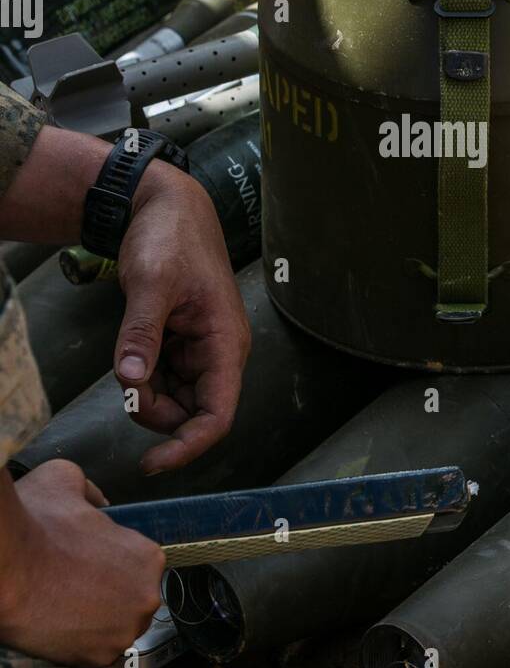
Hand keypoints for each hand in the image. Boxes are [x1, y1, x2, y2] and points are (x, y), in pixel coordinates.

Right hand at [0, 463, 163, 667]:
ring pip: (115, 629)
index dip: (111, 566)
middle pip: (132, 601)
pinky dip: (78, 645)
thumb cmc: (38, 522)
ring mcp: (125, 631)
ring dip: (96, 622)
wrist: (8, 566)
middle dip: (109, 596)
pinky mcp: (100, 659)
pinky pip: (95, 654)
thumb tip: (98, 502)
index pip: (138, 568)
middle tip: (73, 588)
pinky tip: (59, 626)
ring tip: (64, 608)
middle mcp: (148, 597)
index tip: (86, 566)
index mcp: (149, 557)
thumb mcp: (67, 479)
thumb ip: (90, 490)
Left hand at [114, 161, 251, 474]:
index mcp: (226, 343)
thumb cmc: (170, 237)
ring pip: (176, 399)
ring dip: (148, 394)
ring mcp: (202, 348)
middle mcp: (220, 352)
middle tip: (126, 385)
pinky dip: (144, 377)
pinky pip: (165, 378)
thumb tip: (133, 381)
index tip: (152, 462)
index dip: (187, 446)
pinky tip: (135, 349)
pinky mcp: (184, 342)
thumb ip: (141, 335)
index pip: (217, 416)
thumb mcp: (150, 283)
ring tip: (130, 355)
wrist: (165, 205)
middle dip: (157, 412)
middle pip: (193, 413)